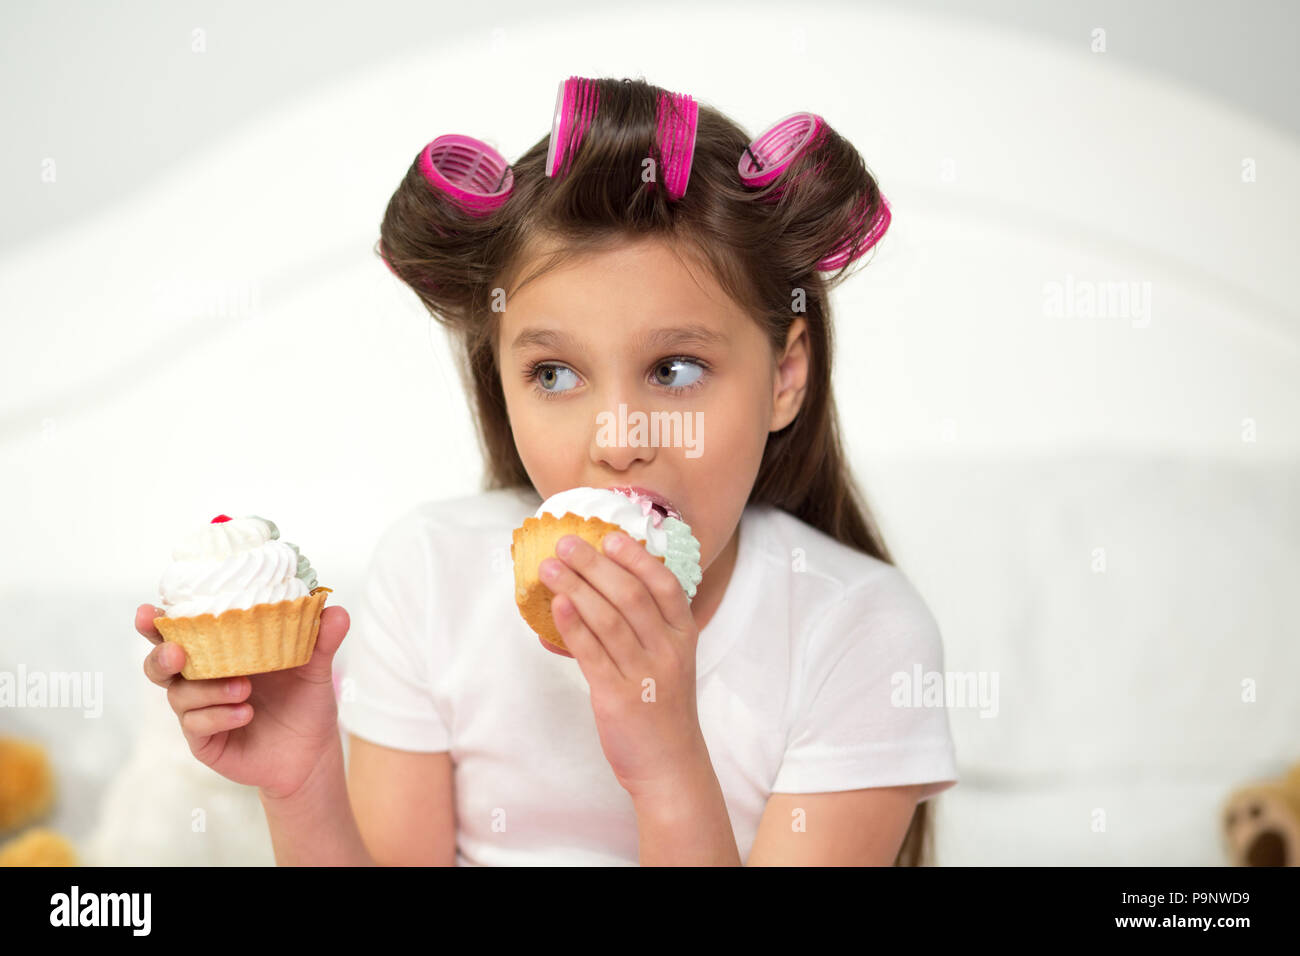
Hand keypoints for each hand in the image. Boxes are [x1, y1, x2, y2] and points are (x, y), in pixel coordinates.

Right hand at [134, 602, 350, 800]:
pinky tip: (246, 714)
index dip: (158, 621)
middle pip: (161, 663)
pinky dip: (219, 716)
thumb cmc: (305, 702)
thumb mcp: (316, 669)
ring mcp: (200, 711)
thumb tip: (335, 610)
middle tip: (178, 652)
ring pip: (179, 694)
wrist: (312, 754)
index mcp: (221, 651)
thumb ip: (322, 640)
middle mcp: (203, 678)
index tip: (149, 611)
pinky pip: (196, 725)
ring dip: (207, 689)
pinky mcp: (204, 741)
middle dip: (161, 654)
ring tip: (244, 688)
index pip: (181, 631)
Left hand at [541, 531, 710, 799]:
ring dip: (575, 587)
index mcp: (683, 635)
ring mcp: (644, 674)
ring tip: (550, 567)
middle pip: (630, 595)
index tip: (611, 538)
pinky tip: (557, 605)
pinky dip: (572, 625)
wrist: (669, 764)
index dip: (637, 557)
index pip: (665, 585)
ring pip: (608, 619)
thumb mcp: (668, 659)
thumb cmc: (662, 706)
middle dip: (595, 564)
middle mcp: (667, 651)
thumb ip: (644, 625)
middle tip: (566, 543)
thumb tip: (598, 586)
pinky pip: (591, 653)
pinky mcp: (617, 697)